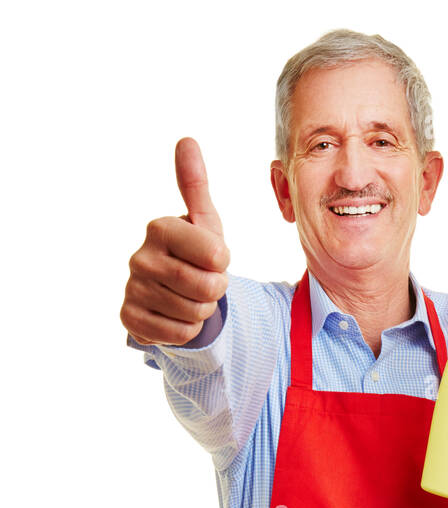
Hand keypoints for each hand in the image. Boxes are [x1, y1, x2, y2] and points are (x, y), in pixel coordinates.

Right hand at [120, 137, 230, 346]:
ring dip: (201, 311)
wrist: (170, 294)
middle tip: (203, 282)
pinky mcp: (130, 319)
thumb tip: (186, 140)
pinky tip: (175, 315)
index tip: (211, 259)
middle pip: (207, 288)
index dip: (223, 264)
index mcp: (160, 228)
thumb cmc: (194, 254)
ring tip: (189, 298)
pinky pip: (180, 334)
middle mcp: (140, 257)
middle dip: (215, 291)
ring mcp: (133, 289)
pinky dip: (186, 331)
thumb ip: (196, 185)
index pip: (216, 256)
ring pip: (195, 313)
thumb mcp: (204, 223)